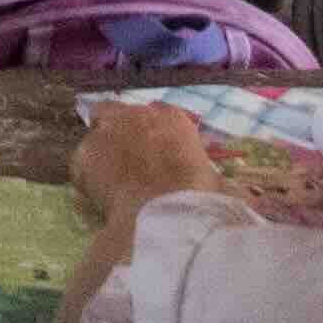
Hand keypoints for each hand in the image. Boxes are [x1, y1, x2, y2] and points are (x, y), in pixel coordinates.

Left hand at [72, 98, 228, 219]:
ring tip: (111, 186)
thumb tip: (240, 196)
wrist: (165, 209)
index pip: (154, 115)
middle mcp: (135, 114)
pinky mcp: (83, 154)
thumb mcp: (215, 180)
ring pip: (95, 139)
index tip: (152, 154)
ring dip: (102, 157)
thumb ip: (211, 176)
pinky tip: (99, 199)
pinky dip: (88, 180)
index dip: (149, 135)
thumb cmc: (199, 195)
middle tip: (123, 164)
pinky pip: (82, 167)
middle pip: (115, 113)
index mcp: (171, 117)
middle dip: (116, 133)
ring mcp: (105, 131)